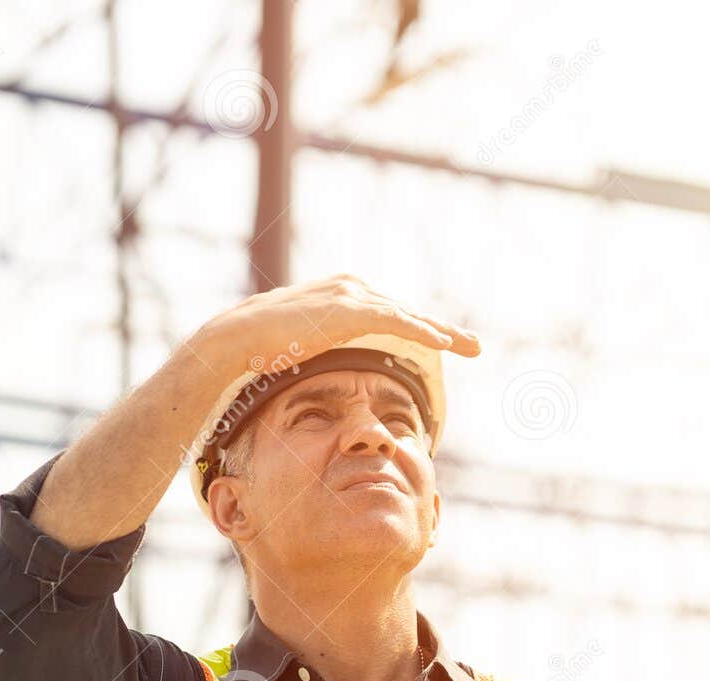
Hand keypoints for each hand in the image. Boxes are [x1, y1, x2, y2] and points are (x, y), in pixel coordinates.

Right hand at [189, 273, 480, 380]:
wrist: (235, 340)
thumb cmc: (261, 347)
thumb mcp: (302, 343)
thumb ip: (322, 344)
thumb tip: (325, 363)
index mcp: (343, 294)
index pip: (393, 313)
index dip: (423, 329)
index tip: (448, 346)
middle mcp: (351, 288)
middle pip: (408, 311)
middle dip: (443, 330)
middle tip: (474, 347)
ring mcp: (351, 295)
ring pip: (409, 315)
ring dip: (443, 333)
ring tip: (472, 348)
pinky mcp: (348, 309)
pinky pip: (396, 321)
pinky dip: (422, 332)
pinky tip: (444, 344)